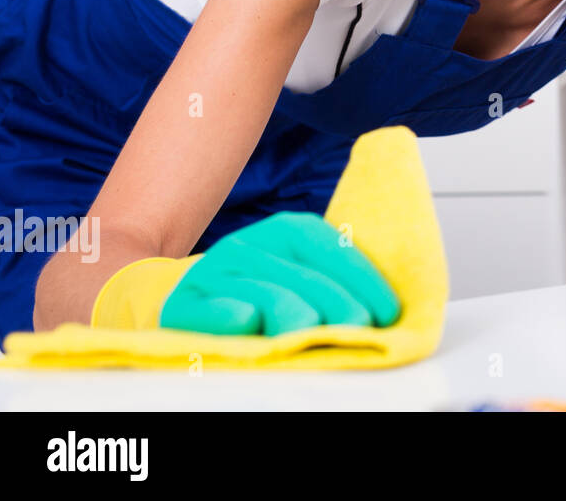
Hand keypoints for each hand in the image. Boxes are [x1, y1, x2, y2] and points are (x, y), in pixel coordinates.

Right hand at [159, 211, 401, 335]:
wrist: (177, 294)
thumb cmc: (257, 290)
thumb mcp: (295, 271)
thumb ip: (335, 281)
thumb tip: (388, 311)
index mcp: (287, 232)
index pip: (333, 250)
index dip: (365, 282)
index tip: (388, 313)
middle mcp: (250, 245)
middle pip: (305, 280)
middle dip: (338, 307)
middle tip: (357, 332)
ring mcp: (214, 274)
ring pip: (266, 296)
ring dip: (294, 317)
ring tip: (312, 333)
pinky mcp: (183, 305)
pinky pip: (214, 311)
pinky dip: (232, 317)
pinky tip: (248, 322)